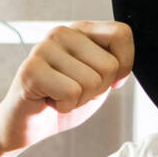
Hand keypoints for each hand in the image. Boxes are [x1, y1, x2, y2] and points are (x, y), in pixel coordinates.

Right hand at [0, 20, 133, 151]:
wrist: (27, 125)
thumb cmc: (63, 101)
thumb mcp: (98, 81)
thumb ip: (115, 65)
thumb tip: (130, 63)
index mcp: (80, 30)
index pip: (122, 34)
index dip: (124, 66)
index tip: (107, 81)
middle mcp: (61, 32)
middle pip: (110, 65)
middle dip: (97, 90)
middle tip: (73, 92)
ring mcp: (44, 48)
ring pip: (92, 82)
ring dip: (79, 100)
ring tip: (59, 96)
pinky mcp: (30, 70)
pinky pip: (72, 92)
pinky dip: (65, 107)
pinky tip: (49, 102)